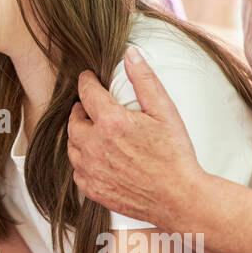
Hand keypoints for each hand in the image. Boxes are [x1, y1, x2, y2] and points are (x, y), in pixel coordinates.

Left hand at [66, 47, 205, 227]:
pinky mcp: (92, 188)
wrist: (179, 198)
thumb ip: (144, 80)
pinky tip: (97, 157)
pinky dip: (83, 160)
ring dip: (79, 135)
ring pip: (72, 145)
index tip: (88, 78)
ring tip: (94, 131)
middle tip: (90, 108)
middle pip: (74, 120)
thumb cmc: (175, 154)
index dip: (86, 81)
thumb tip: (130, 54)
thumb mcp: (165, 111)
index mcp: (111, 122)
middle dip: (80, 110)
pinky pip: (77, 169)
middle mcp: (94, 145)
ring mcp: (91, 169)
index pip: (87, 92)